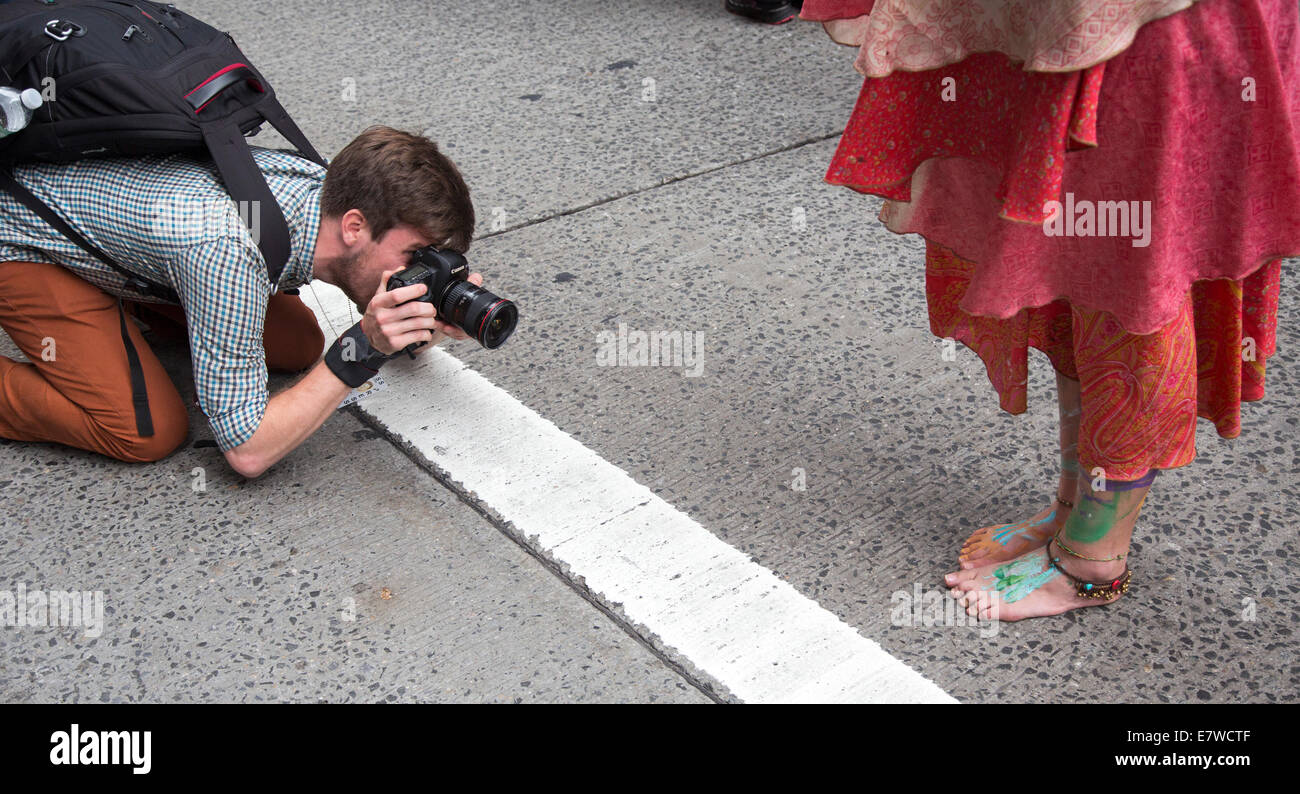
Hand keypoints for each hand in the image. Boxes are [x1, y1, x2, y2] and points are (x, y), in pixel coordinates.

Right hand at [361, 271, 484, 353]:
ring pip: (418, 323)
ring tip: (431, 319)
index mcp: (378, 303)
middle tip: (431, 308)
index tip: (423, 288)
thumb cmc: (376, 315)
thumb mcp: (378, 296)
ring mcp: (388, 331)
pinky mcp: (395, 343)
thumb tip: (400, 268)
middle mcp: (382, 317)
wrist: (369, 337)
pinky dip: (427, 333)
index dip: (414, 290)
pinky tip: (426, 331)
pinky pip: (418, 336)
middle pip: (413, 309)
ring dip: (430, 321)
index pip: (397, 295)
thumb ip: (388, 281)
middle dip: (428, 308)